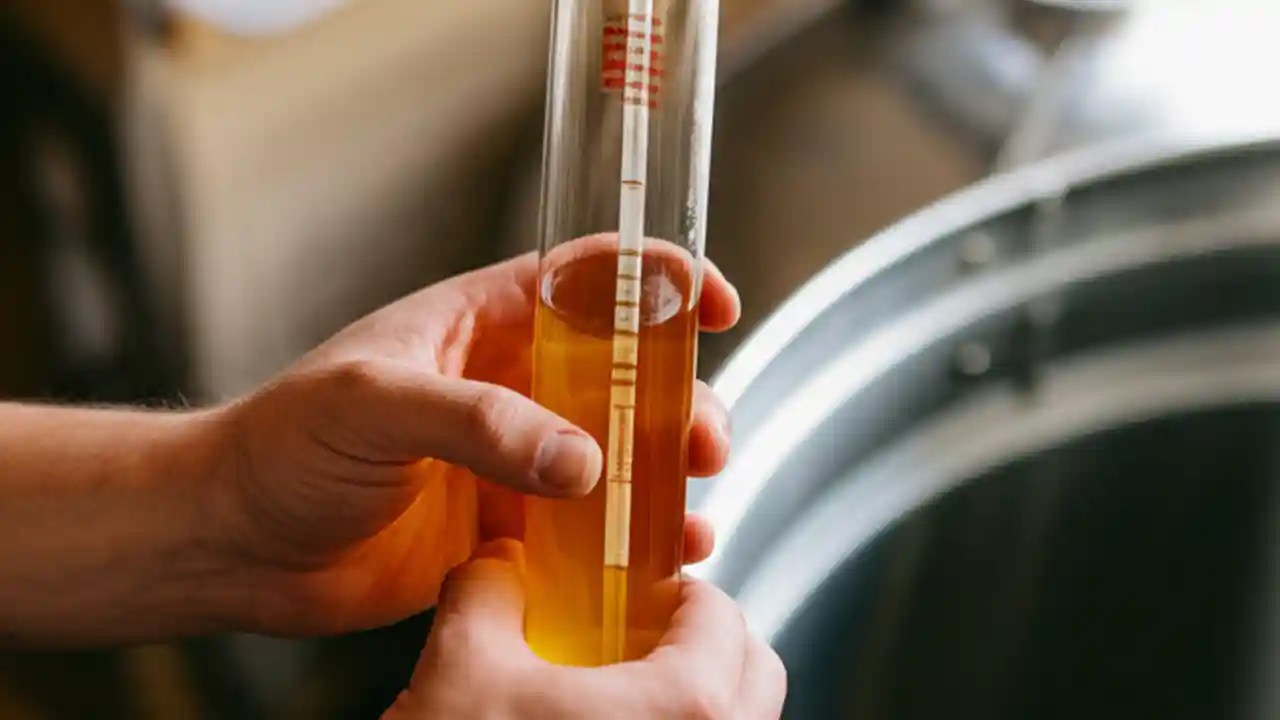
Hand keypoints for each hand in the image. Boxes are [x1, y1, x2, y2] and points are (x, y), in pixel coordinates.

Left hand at [202, 252, 739, 635]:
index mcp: (481, 323)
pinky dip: (632, 541)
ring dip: (666, 475)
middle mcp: (508, 385)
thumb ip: (478, 422)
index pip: (588, 279)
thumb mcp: (374, 404)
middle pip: (626, 374)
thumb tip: (582, 462)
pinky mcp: (508, 526)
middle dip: (680, 400)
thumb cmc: (282, 444)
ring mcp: (512, 458)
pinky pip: (589, 528)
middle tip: (702, 440)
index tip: (714, 303)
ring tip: (692, 507)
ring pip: (619, 454)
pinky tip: (662, 558)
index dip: (659, 280)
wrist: (235, 541)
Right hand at [383, 540, 785, 719]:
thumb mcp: (462, 665)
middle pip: (754, 675)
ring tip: (629, 696)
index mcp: (686, 708)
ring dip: (702, 698)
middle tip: (648, 634)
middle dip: (709, 642)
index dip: (681, 592)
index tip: (647, 591)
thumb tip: (498, 569)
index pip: (722, 617)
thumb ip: (489, 591)